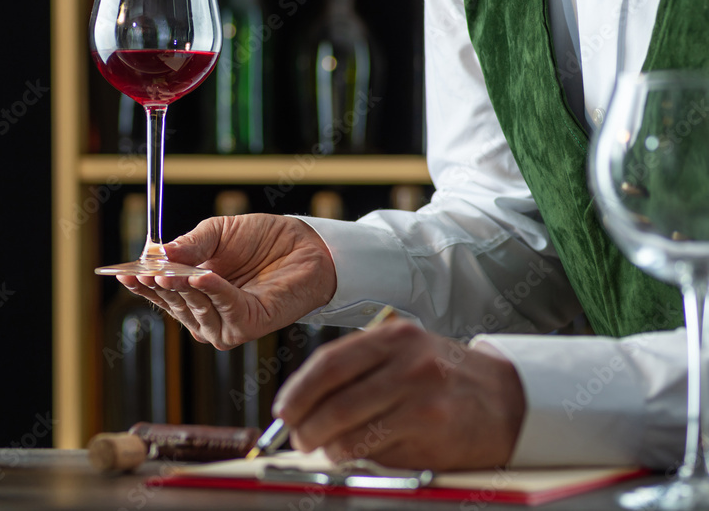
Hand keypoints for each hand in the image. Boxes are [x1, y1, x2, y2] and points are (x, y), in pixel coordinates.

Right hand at [118, 214, 334, 349]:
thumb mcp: (218, 232)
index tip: (122, 273)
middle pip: (173, 304)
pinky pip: (225, 311)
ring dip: (182, 292)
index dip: (141, 284)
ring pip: (194, 311)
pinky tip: (201, 277)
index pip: (160, 293)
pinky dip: (212, 294)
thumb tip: (159, 253)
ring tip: (169, 274)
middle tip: (146, 273)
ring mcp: (226, 322)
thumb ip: (191, 244)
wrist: (305, 244)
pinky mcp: (248, 325)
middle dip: (158, 288)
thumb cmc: (263, 239)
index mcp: (193, 291)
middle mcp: (207, 312)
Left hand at [273, 319, 525, 470]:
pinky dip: (355, 456)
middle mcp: (408, 362)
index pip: (329, 362)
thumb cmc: (448, 379)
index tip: (283, 409)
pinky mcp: (432, 429)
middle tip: (297, 436)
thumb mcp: (407, 354)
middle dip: (305, 424)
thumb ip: (362, 369)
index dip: (298, 389)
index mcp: (394, 337)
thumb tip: (308, 401)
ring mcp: (421, 396)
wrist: (510, 400)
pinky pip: (377, 448)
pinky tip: (351, 455)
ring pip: (351, 428)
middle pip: (335, 398)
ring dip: (326, 445)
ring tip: (321, 448)